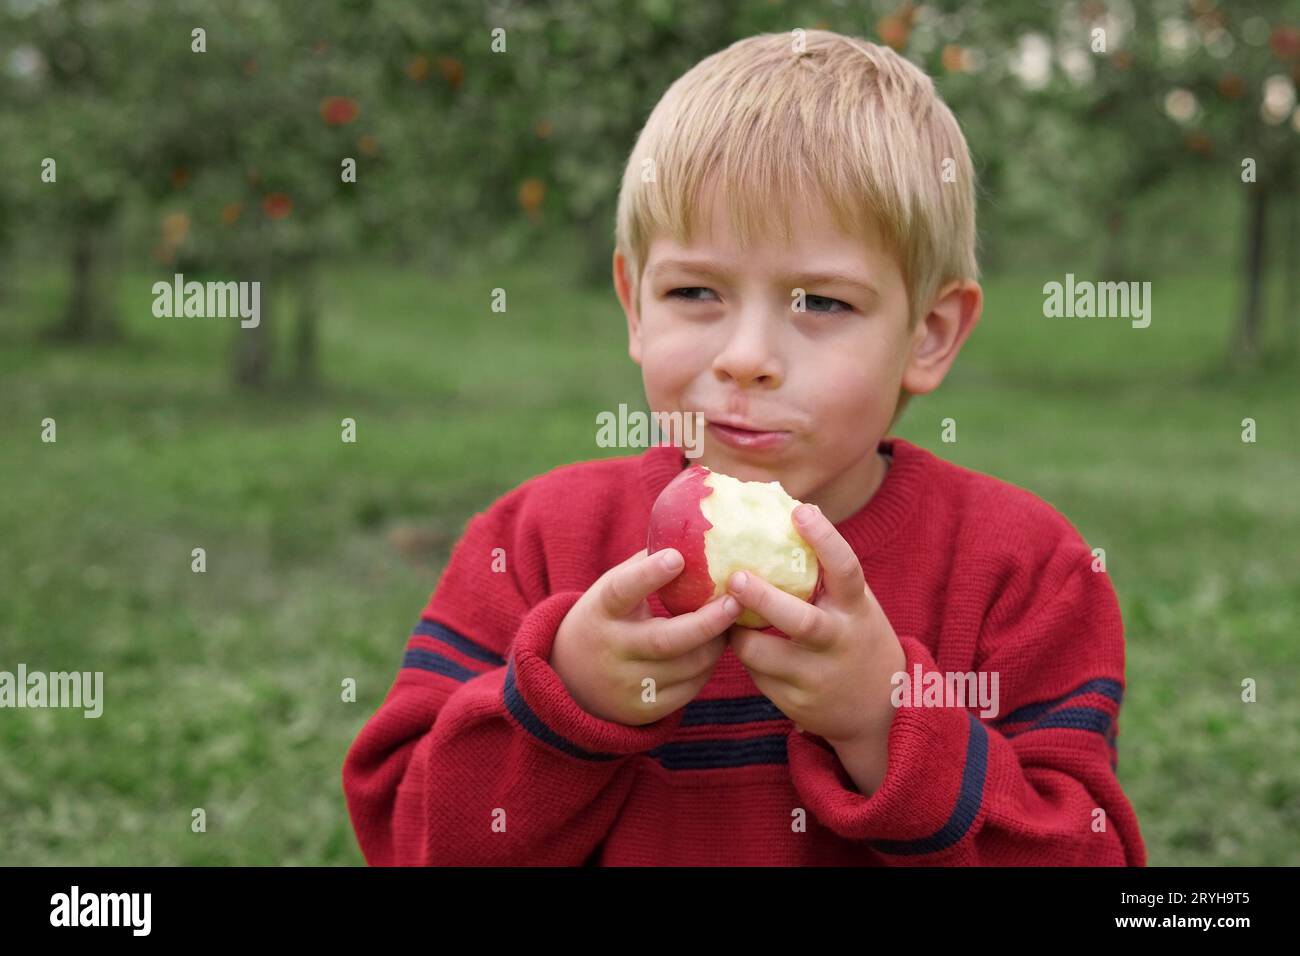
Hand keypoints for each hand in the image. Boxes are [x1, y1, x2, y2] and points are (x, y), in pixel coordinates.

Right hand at [551, 548, 742, 725]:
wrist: (570, 680)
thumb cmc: (605, 619)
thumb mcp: (611, 591)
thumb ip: (644, 566)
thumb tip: (691, 532)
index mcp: (600, 611)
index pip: (621, 591)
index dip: (648, 575)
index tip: (677, 557)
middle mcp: (611, 650)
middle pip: (665, 639)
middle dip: (706, 622)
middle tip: (736, 602)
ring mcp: (626, 684)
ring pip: (686, 666)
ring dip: (715, 644)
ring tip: (730, 624)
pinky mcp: (644, 709)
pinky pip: (689, 689)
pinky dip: (707, 667)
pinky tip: (713, 649)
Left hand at [725, 504, 905, 752]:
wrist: (881, 710)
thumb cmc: (855, 636)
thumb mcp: (853, 604)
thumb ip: (826, 573)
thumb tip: (788, 509)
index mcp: (855, 609)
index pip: (846, 569)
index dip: (825, 538)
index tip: (801, 510)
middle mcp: (838, 641)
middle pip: (801, 621)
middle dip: (764, 599)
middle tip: (735, 577)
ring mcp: (817, 675)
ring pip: (762, 653)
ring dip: (737, 632)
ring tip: (724, 612)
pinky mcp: (795, 702)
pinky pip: (756, 674)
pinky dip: (745, 657)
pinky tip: (743, 643)